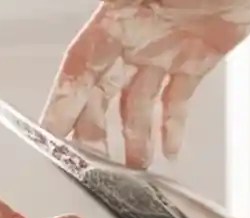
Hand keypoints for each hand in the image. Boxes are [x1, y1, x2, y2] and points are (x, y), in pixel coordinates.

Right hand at [42, 0, 249, 168]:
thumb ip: (124, 6)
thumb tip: (110, 9)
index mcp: (118, 15)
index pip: (81, 64)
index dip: (64, 99)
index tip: (52, 132)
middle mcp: (136, 35)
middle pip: (103, 89)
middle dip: (95, 129)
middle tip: (93, 165)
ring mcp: (165, 48)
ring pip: (138, 101)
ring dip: (134, 136)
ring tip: (133, 170)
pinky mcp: (197, 59)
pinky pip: (177, 100)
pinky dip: (171, 127)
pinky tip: (168, 151)